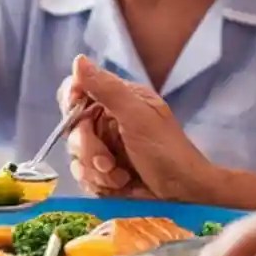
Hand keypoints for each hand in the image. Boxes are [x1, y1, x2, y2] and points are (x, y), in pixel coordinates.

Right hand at [56, 55, 219, 202]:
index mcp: (119, 99)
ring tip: (121, 177)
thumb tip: (78, 60)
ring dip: (96, 170)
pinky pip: (83, 176)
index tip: (75, 114)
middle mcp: (108, 121)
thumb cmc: (167, 152)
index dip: (71, 100)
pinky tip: (119, 186)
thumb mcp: (138, 117)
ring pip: (76, 155)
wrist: (184, 195)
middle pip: (72, 126)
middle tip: (108, 161)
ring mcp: (105, 148)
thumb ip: (107, 89)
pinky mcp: (103, 174)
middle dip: (88, 148)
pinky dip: (99, 183)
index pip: (79, 88)